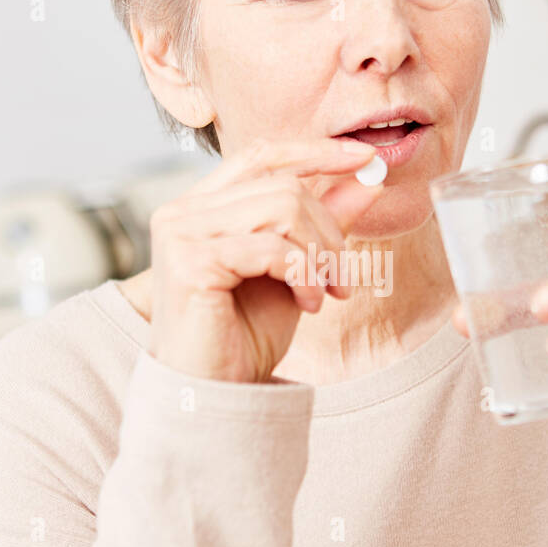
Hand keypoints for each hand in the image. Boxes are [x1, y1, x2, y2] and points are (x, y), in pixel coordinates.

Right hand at [148, 136, 379, 381]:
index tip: (366, 158)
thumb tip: (366, 178)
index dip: (316, 152)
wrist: (217, 394)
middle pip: (283, 185)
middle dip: (328, 231)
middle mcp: (183, 211)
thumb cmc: (245, 337)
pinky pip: (271, 247)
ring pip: (282, 209)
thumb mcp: (296, 272)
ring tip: (324, 294)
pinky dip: (304, 275)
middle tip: (342, 278)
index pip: (262, 154)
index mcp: (202, 206)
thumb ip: (323, 223)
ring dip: (319, 256)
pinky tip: (307, 305)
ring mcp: (181, 232)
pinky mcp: (190, 260)